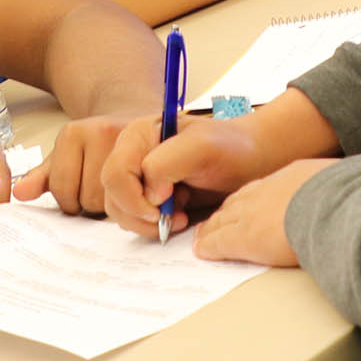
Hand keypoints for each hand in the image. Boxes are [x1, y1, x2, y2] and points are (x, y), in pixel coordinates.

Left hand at [14, 116, 129, 214]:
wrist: (130, 125)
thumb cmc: (93, 146)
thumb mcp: (63, 158)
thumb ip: (41, 177)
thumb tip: (19, 193)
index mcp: (73, 133)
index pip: (62, 187)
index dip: (67, 199)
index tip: (74, 192)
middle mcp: (101, 132)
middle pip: (87, 196)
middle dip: (88, 201)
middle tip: (94, 188)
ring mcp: (127, 142)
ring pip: (110, 200)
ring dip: (107, 203)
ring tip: (110, 188)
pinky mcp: (147, 154)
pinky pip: (132, 196)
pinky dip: (127, 200)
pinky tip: (126, 189)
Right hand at [103, 114, 272, 238]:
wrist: (247, 161)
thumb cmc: (229, 149)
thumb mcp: (202, 148)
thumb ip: (167, 163)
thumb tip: (149, 194)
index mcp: (137, 136)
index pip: (115, 174)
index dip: (133, 198)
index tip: (162, 209)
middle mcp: (131, 155)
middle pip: (113, 196)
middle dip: (141, 214)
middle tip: (175, 217)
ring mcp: (136, 176)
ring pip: (120, 211)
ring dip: (148, 222)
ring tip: (180, 215)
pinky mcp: (145, 195)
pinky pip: (134, 218)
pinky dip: (154, 225)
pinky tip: (179, 215)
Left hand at [192, 159, 335, 265]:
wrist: (335, 208)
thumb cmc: (347, 198)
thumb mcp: (342, 183)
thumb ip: (336, 189)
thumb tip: (353, 192)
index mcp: (291, 178)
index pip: (263, 189)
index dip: (250, 199)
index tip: (244, 205)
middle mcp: (266, 192)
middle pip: (237, 202)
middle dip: (225, 213)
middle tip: (214, 221)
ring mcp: (252, 214)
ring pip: (223, 220)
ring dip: (212, 228)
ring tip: (202, 236)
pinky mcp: (243, 238)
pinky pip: (219, 242)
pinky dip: (208, 246)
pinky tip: (201, 250)